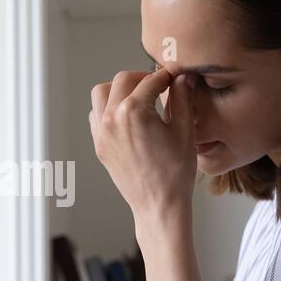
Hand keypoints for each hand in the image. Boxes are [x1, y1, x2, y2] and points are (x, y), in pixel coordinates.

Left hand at [89, 68, 196, 223]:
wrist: (158, 205)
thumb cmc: (175, 173)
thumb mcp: (185, 131)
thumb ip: (182, 99)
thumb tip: (183, 77)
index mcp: (133, 112)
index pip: (150, 80)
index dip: (166, 76)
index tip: (175, 76)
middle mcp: (111, 118)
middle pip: (123, 79)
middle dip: (143, 78)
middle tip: (160, 86)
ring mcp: (101, 132)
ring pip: (102, 92)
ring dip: (120, 89)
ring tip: (140, 97)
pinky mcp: (99, 145)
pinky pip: (96, 114)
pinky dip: (108, 108)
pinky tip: (128, 116)